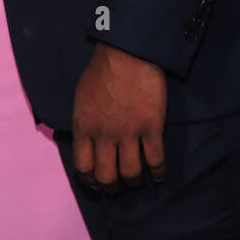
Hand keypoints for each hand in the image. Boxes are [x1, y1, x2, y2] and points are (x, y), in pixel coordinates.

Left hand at [72, 41, 166, 193]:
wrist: (127, 52)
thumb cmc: (102, 69)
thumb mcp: (81, 97)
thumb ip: (84, 122)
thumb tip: (87, 141)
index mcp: (83, 127)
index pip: (82, 168)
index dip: (90, 180)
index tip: (96, 182)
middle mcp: (104, 136)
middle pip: (106, 177)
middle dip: (111, 187)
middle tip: (118, 186)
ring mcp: (128, 134)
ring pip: (130, 174)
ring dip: (134, 182)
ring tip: (138, 180)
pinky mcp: (151, 129)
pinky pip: (155, 161)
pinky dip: (157, 172)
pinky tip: (158, 174)